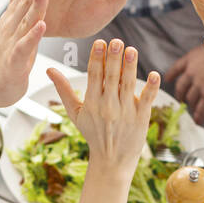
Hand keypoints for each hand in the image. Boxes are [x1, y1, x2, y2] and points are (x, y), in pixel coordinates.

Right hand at [0, 0, 53, 107]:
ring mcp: (14, 41)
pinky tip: (42, 26)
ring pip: (26, 19)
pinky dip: (33, 36)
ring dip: (35, 4)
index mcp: (17, 14)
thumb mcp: (14, 18)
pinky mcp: (15, 61)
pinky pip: (26, 47)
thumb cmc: (7, 52)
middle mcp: (15, 23)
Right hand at [47, 38, 160, 174]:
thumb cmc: (93, 133)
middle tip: (117, 41)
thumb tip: (49, 70)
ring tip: (132, 50)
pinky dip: (151, 88)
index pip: (94, 76)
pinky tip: (154, 74)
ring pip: (128, 86)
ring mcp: (126, 112)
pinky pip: (147, 100)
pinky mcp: (141, 118)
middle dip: (114, 59)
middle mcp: (108, 106)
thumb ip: (64, 90)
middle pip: (111, 78)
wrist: (111, 161)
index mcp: (92, 102)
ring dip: (130, 67)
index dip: (97, 58)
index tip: (100, 42)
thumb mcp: (75, 113)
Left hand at [164, 46, 203, 124]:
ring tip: (194, 109)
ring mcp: (198, 84)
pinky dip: (199, 116)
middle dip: (180, 94)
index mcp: (191, 59)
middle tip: (181, 99)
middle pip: (181, 87)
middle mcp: (191, 72)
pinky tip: (198, 121)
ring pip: (190, 99)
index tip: (168, 80)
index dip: (171, 75)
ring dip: (191, 105)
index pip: (176, 68)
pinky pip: (201, 109)